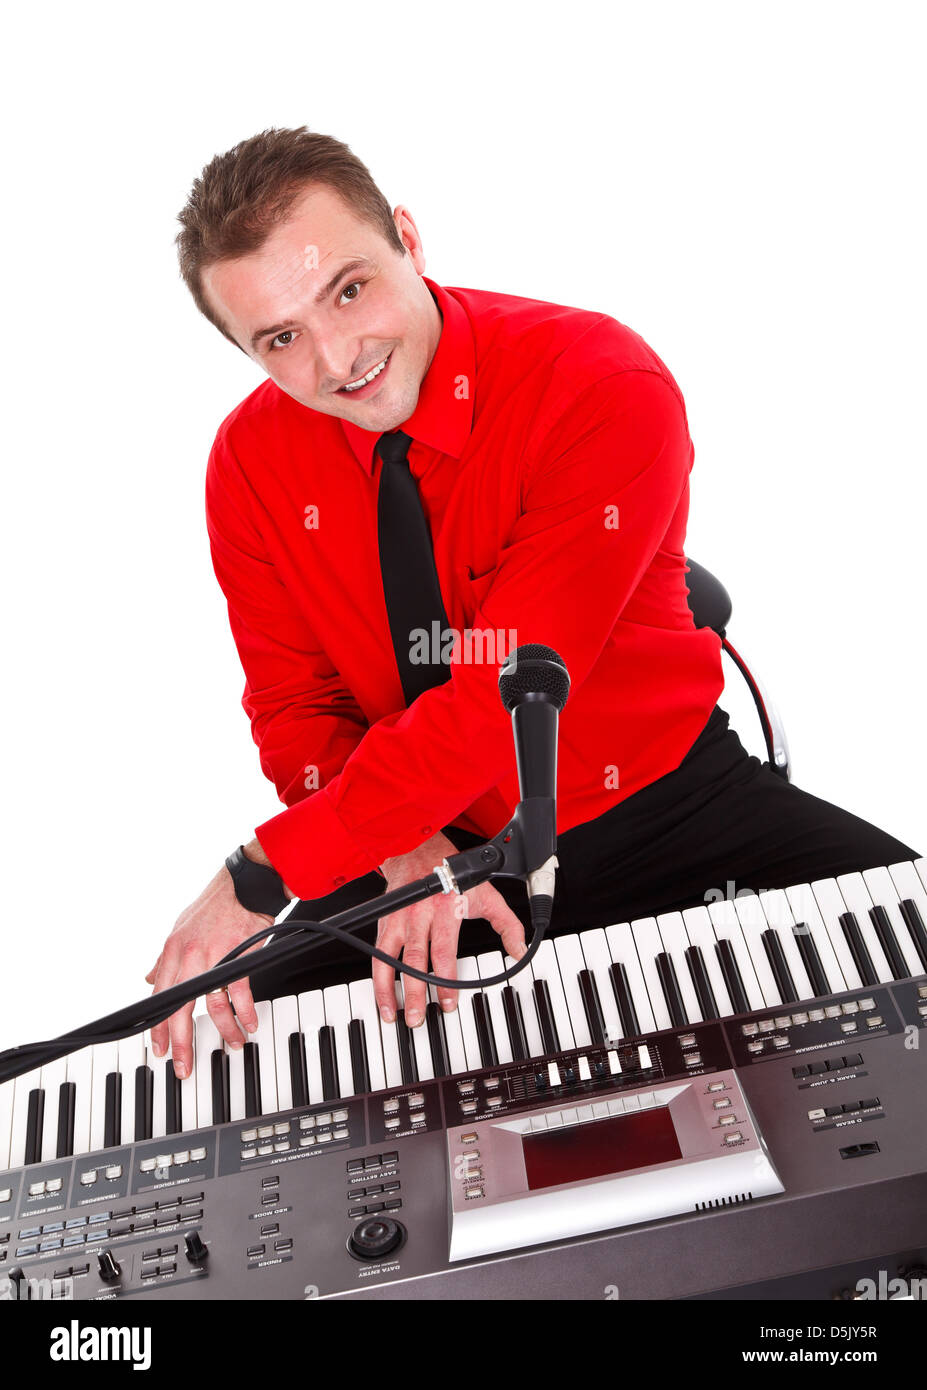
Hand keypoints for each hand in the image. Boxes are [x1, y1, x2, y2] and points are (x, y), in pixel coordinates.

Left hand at [145, 859, 275, 1077]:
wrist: (243, 886)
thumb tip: (149, 979)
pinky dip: (245, 1013)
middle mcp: (188, 956)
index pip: (157, 997)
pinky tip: (249, 1023)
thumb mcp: (180, 930)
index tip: (159, 1051)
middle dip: (180, 1043)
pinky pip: (239, 993)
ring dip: (223, 1029)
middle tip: (184, 1066)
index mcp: (172, 951)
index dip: (157, 1028)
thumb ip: (164, 959)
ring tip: (232, 1043)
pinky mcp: (237, 956)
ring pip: (211, 1005)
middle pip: (178, 1009)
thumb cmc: (214, 907)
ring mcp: (213, 957)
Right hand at [374, 830, 526, 1026]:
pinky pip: (376, 953)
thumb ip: (507, 925)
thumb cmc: (454, 875)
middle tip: (418, 1018)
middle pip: (414, 960)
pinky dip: (377, 977)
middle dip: (414, 992)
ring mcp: (397, 918)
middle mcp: (417, 914)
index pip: (443, 952)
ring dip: (389, 989)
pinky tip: (381, 995)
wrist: (419, 849)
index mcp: (444, 909)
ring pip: (389, 958)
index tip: (448, 1003)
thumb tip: (520, 952)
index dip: (445, 980)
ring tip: (392, 1015)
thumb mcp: (487, 896)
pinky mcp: (383, 921)